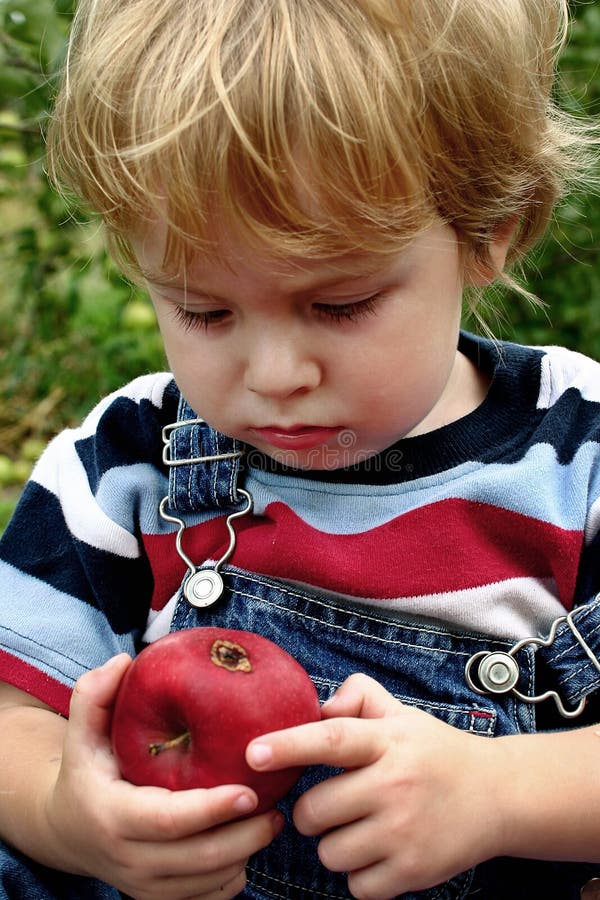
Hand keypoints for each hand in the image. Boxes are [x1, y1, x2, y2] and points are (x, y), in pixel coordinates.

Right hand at [45, 655, 283, 899]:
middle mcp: (128, 860)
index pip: (170, 821)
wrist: (67, 831)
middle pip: (200, 859)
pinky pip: (207, 899)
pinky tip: (248, 845)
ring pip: (208, 884)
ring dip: (245, 856)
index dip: (212, 809)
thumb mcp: (81, 731)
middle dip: (246, 837)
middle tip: (278, 808)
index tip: (251, 791)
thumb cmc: (86, 770)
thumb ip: (94, 694)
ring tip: (271, 820)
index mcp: (112, 817)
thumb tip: (124, 661)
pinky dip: (233, 878)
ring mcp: (144, 887)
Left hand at [247, 673, 505, 899]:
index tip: (253, 752)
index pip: (330, 739)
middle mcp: (395, 785)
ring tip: (361, 828)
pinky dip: (360, 874)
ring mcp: (405, 832)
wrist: (498, 795)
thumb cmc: (435, 752)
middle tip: (336, 803)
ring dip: (335, 845)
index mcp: (387, 741)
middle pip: (315, 811)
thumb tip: (318, 709)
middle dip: (313, 812)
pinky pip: (356, 885)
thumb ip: (357, 698)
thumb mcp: (401, 714)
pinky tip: (380, 851)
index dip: (289, 745)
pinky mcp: (414, 872)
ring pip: (329, 853)